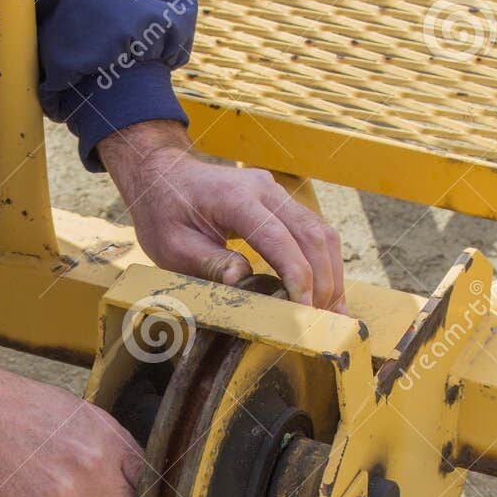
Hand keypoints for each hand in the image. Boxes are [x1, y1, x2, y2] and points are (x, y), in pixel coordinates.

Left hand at [99, 120, 346, 312]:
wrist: (163, 176)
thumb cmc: (164, 213)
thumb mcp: (172, 245)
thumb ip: (208, 261)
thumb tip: (240, 279)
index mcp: (234, 198)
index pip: (278, 238)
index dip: (297, 275)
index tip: (303, 309)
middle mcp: (264, 189)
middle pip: (312, 234)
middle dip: (323, 281)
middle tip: (324, 321)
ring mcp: (276, 192)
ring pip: (321, 232)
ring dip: (332, 273)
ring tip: (333, 312)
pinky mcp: (281, 202)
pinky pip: (314, 231)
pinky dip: (325, 262)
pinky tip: (326, 291)